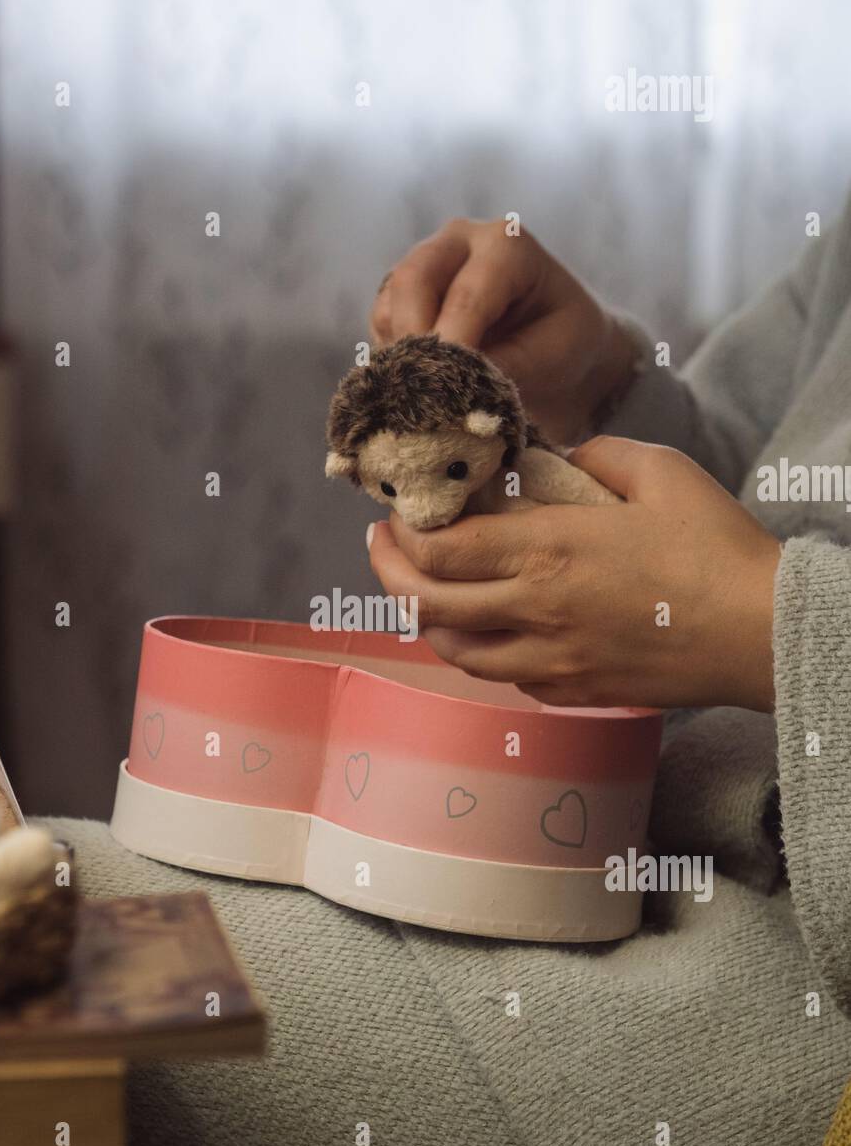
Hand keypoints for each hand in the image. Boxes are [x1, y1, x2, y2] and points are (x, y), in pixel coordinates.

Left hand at [367, 437, 780, 712]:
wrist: (760, 633)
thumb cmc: (715, 549)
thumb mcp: (659, 472)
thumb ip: (596, 455)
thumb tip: (559, 459)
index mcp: (548, 551)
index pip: (439, 551)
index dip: (401, 536)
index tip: (394, 516)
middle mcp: (535, 611)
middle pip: (427, 606)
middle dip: (389, 575)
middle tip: (384, 550)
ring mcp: (550, 660)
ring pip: (455, 652)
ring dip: (428, 619)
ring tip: (426, 591)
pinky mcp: (573, 690)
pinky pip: (503, 676)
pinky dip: (481, 650)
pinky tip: (490, 627)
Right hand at [370, 217, 638, 440]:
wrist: (558, 346)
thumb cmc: (565, 344)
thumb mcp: (552, 357)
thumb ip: (502, 367)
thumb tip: (452, 388)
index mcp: (506, 244)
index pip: (466, 294)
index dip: (453, 344)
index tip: (447, 392)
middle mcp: (459, 241)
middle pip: (412, 280)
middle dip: (415, 341)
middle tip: (427, 394)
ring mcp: (426, 263)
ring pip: (389, 305)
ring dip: (402, 352)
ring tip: (431, 391)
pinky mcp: (404, 294)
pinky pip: (382, 325)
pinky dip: (394, 356)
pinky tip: (423, 379)